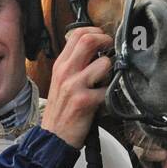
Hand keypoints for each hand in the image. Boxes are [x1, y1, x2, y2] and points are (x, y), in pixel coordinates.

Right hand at [41, 25, 112, 149]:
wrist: (54, 136)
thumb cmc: (61, 109)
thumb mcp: (61, 81)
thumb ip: (74, 64)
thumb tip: (94, 48)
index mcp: (60, 64)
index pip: (77, 34)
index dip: (95, 31)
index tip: (103, 38)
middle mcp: (66, 71)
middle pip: (89, 40)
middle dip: (106, 41)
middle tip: (112, 49)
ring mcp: (75, 85)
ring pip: (104, 64)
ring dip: (111, 71)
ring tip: (106, 80)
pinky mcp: (85, 101)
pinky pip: (107, 89)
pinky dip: (109, 93)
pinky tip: (103, 100)